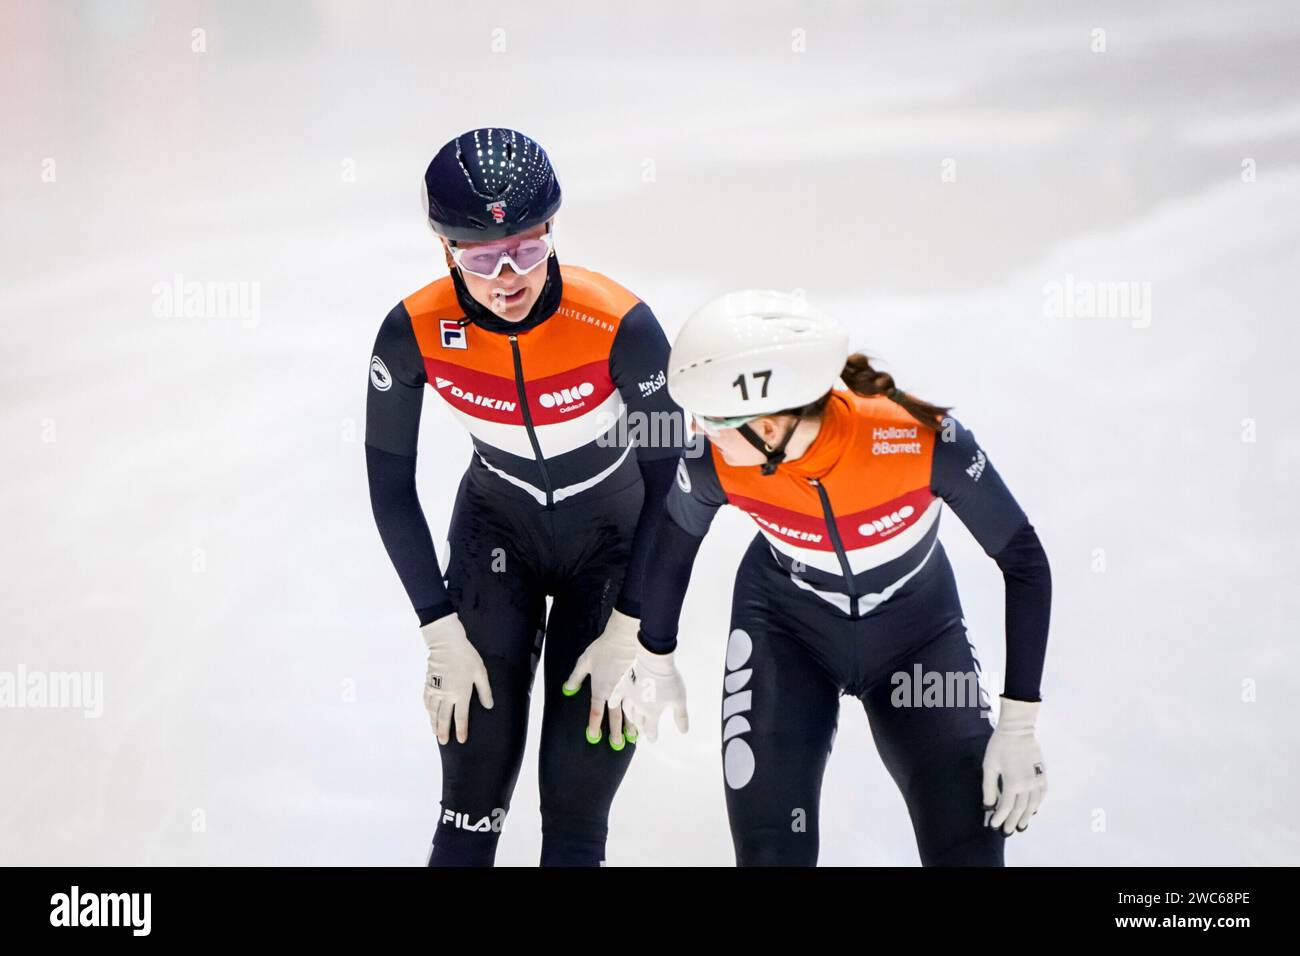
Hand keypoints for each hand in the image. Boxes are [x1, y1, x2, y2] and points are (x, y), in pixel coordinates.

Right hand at [421, 613, 492, 744]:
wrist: (446, 643)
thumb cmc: (466, 656)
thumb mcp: (480, 672)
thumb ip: (484, 690)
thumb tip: (489, 706)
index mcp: (461, 693)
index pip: (461, 717)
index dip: (461, 729)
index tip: (461, 740)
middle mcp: (447, 695)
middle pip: (444, 718)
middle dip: (444, 732)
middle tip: (444, 743)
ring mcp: (436, 690)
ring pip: (433, 712)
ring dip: (434, 724)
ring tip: (435, 734)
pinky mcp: (428, 684)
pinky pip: (427, 701)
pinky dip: (428, 710)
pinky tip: (429, 714)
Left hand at [563, 609, 639, 748]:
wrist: (624, 638)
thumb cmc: (603, 649)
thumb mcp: (584, 663)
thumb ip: (576, 678)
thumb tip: (567, 689)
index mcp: (600, 689)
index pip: (595, 712)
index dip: (593, 725)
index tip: (593, 737)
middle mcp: (614, 694)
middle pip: (614, 717)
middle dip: (615, 732)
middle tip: (617, 744)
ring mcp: (628, 690)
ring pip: (630, 712)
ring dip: (632, 725)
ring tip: (635, 738)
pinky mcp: (639, 684)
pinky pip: (640, 702)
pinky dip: (642, 712)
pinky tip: (646, 718)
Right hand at [608, 646, 687, 742]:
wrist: (655, 660)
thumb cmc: (669, 680)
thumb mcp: (679, 699)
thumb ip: (680, 717)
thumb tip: (684, 731)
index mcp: (652, 712)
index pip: (650, 730)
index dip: (651, 736)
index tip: (652, 740)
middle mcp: (639, 707)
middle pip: (638, 721)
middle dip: (641, 728)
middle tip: (642, 731)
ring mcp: (630, 696)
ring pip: (627, 711)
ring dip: (631, 718)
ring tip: (633, 720)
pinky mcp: (624, 685)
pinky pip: (616, 695)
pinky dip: (614, 701)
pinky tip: (612, 704)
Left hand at [982, 696, 1046, 834]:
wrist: (1018, 730)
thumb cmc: (999, 746)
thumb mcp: (989, 766)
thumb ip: (989, 788)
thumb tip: (988, 806)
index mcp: (1013, 783)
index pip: (1006, 807)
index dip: (1000, 818)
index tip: (993, 826)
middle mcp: (1028, 785)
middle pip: (1021, 809)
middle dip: (1013, 821)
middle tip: (1007, 832)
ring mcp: (1037, 780)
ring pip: (1033, 805)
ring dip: (1027, 817)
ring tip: (1021, 826)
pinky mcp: (1042, 774)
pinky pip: (1042, 794)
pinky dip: (1037, 804)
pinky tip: (1033, 810)